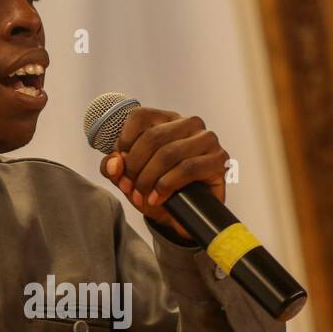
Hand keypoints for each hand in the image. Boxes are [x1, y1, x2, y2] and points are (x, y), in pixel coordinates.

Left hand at [98, 107, 227, 240]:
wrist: (179, 215)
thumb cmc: (153, 188)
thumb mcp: (126, 177)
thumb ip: (113, 167)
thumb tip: (114, 162)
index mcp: (164, 119)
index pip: (139, 116)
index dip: (124, 141)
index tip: (119, 164)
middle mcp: (187, 123)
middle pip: (153, 137)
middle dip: (135, 167)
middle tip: (128, 188)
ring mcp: (206, 139)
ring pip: (169, 153)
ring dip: (149, 178)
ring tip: (142, 196)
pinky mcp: (219, 158)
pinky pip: (188, 168)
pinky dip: (167, 185)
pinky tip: (159, 197)